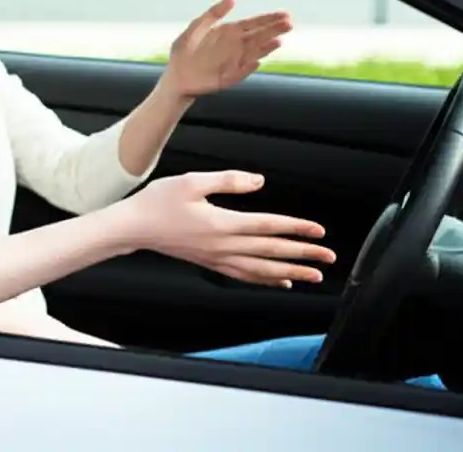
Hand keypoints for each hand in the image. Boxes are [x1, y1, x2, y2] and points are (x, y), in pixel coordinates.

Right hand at [113, 170, 335, 287]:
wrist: (133, 227)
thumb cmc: (158, 202)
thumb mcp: (191, 181)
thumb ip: (228, 180)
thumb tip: (259, 182)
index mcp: (222, 223)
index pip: (268, 227)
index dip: (296, 228)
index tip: (318, 231)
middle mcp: (223, 246)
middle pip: (271, 251)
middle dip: (303, 255)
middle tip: (328, 258)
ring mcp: (217, 258)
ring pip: (262, 269)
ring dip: (290, 272)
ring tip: (313, 276)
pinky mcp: (210, 263)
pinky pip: (245, 275)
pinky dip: (266, 280)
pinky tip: (280, 281)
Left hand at [162, 0, 290, 98]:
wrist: (175, 75)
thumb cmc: (185, 50)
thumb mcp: (197, 27)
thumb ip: (214, 13)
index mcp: (230, 33)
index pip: (253, 24)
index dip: (269, 19)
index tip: (285, 14)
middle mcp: (235, 47)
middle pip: (258, 37)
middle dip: (274, 31)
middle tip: (289, 24)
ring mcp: (233, 63)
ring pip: (253, 54)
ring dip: (265, 48)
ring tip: (278, 41)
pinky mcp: (227, 79)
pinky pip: (239, 73)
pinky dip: (247, 68)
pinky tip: (256, 62)